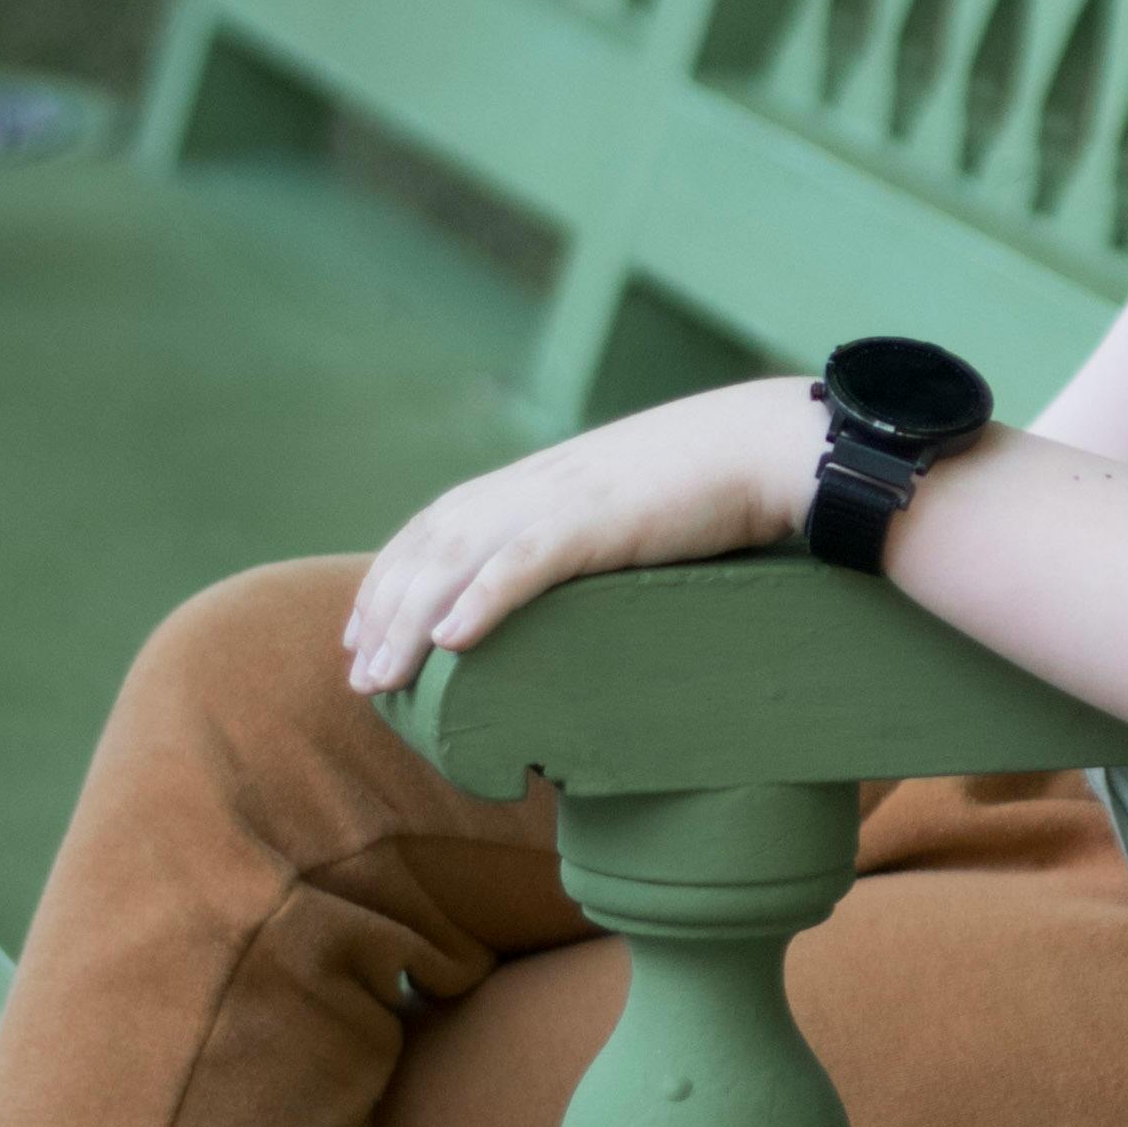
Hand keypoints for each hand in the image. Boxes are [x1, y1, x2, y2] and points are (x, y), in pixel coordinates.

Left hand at [342, 379, 819, 698]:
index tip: (362, 634)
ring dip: (411, 623)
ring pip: (459, 561)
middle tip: (361, 679)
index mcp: (536, 482)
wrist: (766, 446)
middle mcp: (532, 486)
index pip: (434, 526)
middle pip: (429, 548)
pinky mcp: (599, 519)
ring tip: (384, 680)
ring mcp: (562, 500)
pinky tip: (452, 641)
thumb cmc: (709, 485)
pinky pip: (526, 563)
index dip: (389, 579)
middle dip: (383, 614)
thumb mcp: (625, 510)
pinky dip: (482, 599)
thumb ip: (584, 538)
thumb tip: (569, 594)